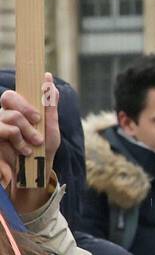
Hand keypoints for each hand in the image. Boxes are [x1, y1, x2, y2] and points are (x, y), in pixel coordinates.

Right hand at [1, 73, 61, 211]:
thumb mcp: (50, 129)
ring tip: (31, 149)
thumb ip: (49, 106)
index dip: (22, 102)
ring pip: (5, 118)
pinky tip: (22, 156)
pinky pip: (1, 132)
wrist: (35, 176)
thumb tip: (49, 78)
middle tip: (37, 134)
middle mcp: (3, 117)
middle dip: (24, 116)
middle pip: (6, 101)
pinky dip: (14, 146)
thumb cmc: (43, 150)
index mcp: (17, 112)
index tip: (37, 117)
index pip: (10, 96)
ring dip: (22, 135)